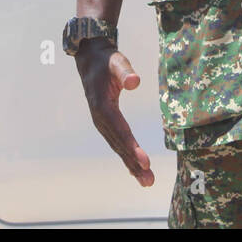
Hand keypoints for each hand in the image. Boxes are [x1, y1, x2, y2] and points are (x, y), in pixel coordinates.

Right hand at [75, 39, 153, 186]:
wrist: (91, 60)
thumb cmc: (107, 60)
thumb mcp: (117, 62)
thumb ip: (125, 71)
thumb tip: (135, 81)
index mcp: (102, 106)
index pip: (120, 130)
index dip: (132, 147)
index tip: (145, 162)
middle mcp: (100, 118)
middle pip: (119, 144)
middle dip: (134, 163)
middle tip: (149, 180)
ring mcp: (102, 123)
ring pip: (118, 147)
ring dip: (131, 165)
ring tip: (147, 181)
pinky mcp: (106, 123)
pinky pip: (117, 143)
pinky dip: (126, 157)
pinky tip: (135, 170)